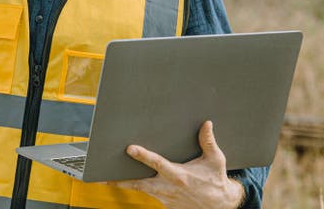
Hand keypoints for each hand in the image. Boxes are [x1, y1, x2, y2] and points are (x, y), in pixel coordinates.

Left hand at [109, 121, 244, 208]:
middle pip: (139, 183)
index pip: (157, 163)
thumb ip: (208, 142)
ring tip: (107, 177)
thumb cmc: (214, 180)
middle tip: (104, 174)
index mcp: (178, 175)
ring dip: (125, 183)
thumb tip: (206, 123)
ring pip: (141, 189)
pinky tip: (126, 180)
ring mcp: (165, 197)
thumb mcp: (215, 160)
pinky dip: (139, 187)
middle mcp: (168, 187)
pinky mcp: (165, 204)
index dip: (143, 155)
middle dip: (121, 180)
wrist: (219, 205)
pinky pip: (148, 193)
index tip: (130, 148)